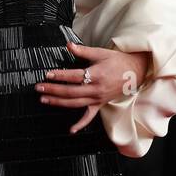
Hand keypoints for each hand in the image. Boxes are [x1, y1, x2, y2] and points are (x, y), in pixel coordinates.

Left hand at [35, 41, 150, 134]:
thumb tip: (68, 45)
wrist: (135, 71)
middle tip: (39, 88)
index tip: (47, 75)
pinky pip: (90, 116)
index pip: (73, 76)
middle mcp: (96, 89)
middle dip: (53, 90)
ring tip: (44, 100)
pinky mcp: (100, 104)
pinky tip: (71, 130)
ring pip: (75, 103)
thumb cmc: (118, 61)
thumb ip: (83, 51)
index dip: (59, 76)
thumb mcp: (101, 53)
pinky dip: (81, 124)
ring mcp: (98, 98)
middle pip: (71, 92)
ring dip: (59, 103)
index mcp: (96, 75)